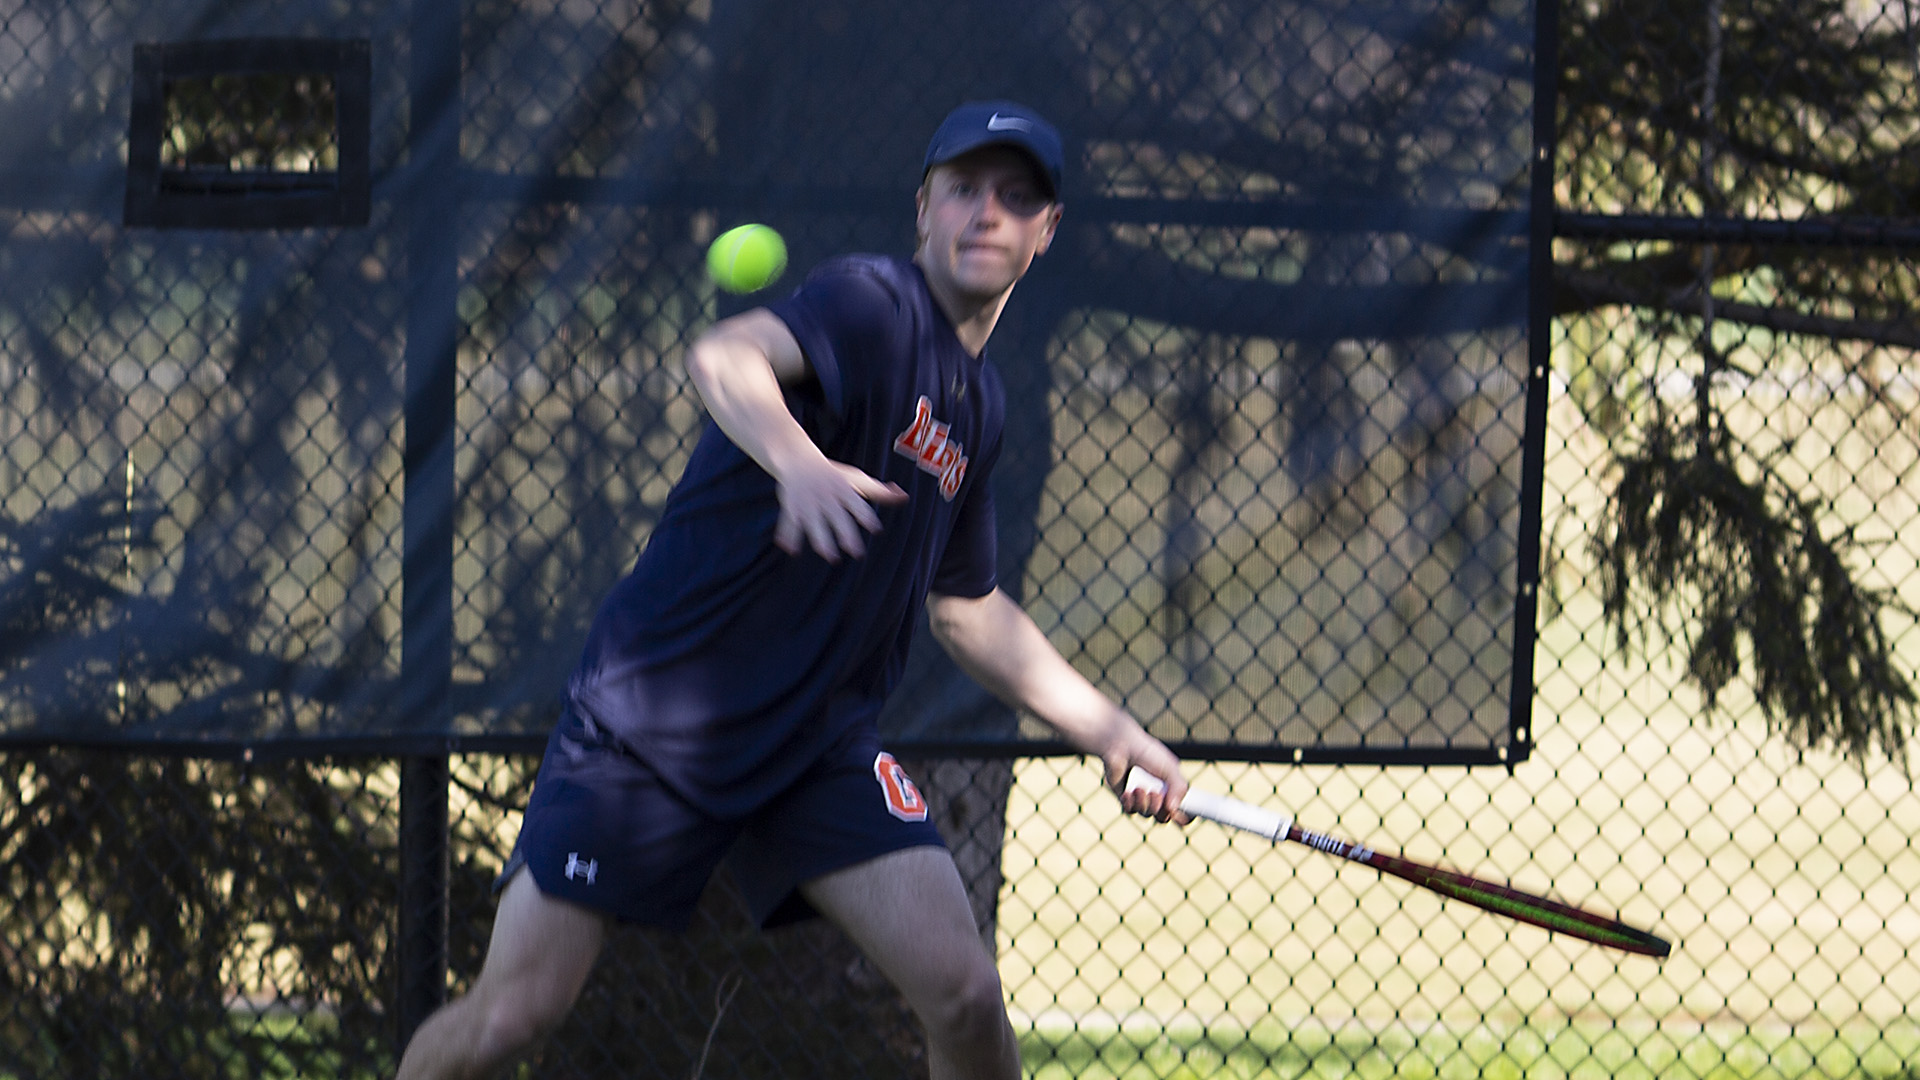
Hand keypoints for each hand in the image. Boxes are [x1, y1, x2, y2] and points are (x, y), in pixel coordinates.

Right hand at [772, 455, 907, 561]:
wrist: (798, 458)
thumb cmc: (833, 474)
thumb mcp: (857, 479)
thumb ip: (879, 492)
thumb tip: (904, 496)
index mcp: (844, 490)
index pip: (857, 504)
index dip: (867, 516)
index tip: (875, 528)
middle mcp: (827, 496)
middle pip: (838, 516)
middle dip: (846, 533)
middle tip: (857, 552)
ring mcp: (808, 502)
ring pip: (815, 522)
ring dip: (822, 539)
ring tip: (830, 556)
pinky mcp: (792, 506)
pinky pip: (789, 521)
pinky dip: (789, 535)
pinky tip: (791, 550)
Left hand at [1105, 740, 1189, 824]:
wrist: (1121, 745)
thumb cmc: (1147, 752)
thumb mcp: (1170, 767)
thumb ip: (1178, 787)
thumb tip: (1173, 809)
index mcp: (1171, 787)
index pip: (1182, 809)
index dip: (1184, 816)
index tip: (1182, 818)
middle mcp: (1157, 794)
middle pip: (1164, 817)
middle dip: (1161, 810)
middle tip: (1155, 794)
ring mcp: (1141, 798)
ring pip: (1146, 815)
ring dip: (1144, 803)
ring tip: (1139, 787)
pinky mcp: (1125, 799)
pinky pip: (1130, 811)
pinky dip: (1130, 803)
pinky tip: (1128, 791)